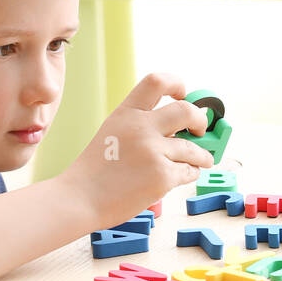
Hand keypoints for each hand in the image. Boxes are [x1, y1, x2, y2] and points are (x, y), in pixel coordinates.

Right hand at [58, 72, 214, 227]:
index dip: (176, 84)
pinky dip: (190, 174)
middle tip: (200, 130)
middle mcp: (141, 128)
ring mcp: (153, 152)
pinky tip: (182, 177)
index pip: (157, 81)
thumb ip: (138, 126)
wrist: (79, 199)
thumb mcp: (111, 134)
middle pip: (187, 110)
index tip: (183, 94)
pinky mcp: (162, 176)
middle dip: (201, 120)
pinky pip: (189, 171)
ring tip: (201, 160)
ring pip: (193, 149)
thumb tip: (177, 130)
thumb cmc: (93, 173)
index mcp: (125, 114)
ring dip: (202, 156)